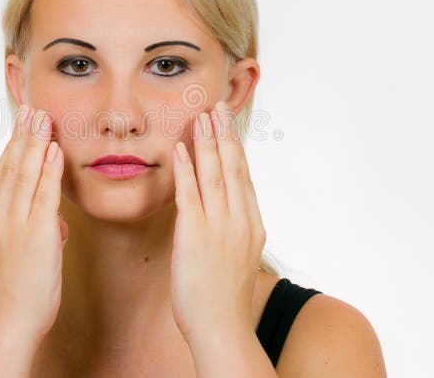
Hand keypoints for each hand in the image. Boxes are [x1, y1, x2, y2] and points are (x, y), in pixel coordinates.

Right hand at [0, 104, 67, 343]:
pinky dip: (48, 170)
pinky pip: (43, 195)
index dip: (11, 149)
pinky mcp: (35, 235)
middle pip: (9, 168)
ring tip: (41, 117)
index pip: (1, 177)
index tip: (20, 127)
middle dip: (21, 135)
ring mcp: (14, 225)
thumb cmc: (16, 299)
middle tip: (30, 108)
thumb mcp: (19, 260)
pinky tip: (53, 149)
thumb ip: (37, 235)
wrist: (7, 326)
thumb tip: (56, 224)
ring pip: (23, 174)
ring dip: (34, 142)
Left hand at [170, 100, 265, 346]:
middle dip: (223, 133)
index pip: (244, 174)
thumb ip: (236, 229)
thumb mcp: (240, 257)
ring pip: (214, 174)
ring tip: (201, 116)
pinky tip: (181, 150)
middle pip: (232, 166)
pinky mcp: (195, 235)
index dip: (235, 144)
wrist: (222, 326)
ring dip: (206, 142)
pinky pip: (190, 194)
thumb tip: (229, 210)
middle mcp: (240, 219)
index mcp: (252, 223)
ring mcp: (219, 226)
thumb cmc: (225, 297)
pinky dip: (186, 170)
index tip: (228, 122)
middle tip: (217, 105)